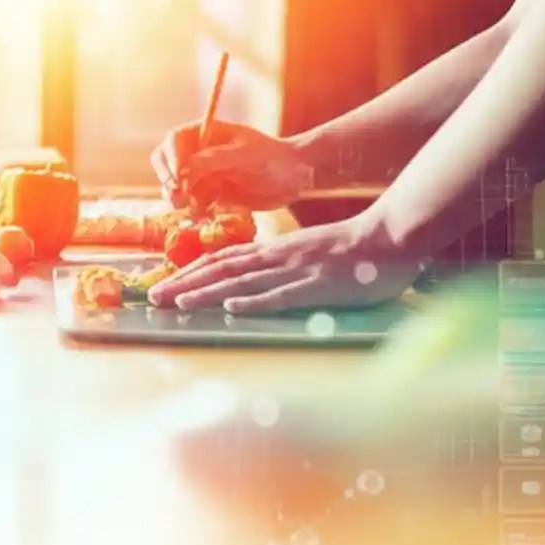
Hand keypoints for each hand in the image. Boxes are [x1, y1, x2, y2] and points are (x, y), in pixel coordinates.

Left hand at [147, 213, 424, 312]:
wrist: (391, 235)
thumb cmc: (352, 248)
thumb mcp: (307, 251)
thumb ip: (280, 263)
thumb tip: (252, 277)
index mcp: (275, 250)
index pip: (223, 259)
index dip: (191, 272)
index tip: (166, 285)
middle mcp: (277, 257)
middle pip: (222, 269)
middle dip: (185, 284)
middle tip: (154, 299)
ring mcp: (296, 271)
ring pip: (242, 282)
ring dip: (207, 293)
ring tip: (178, 304)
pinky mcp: (317, 286)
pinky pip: (281, 295)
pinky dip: (254, 302)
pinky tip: (232, 308)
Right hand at [150, 121, 310, 209]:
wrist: (293, 179)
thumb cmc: (274, 158)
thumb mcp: (248, 155)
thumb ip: (219, 158)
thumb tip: (188, 164)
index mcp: (206, 133)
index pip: (175, 140)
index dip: (171, 157)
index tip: (179, 176)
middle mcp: (199, 151)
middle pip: (166, 161)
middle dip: (167, 178)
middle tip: (177, 195)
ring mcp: (202, 173)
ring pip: (174, 183)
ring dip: (175, 195)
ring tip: (188, 206)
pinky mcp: (208, 193)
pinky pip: (189, 201)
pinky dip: (191, 207)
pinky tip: (206, 210)